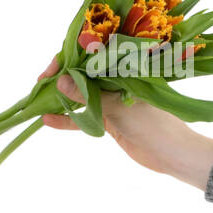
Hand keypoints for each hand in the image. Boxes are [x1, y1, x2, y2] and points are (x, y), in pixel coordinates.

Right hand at [37, 56, 212, 185]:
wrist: (174, 154)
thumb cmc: (155, 125)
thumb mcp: (119, 109)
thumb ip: (89, 96)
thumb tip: (60, 81)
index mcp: (124, 72)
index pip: (90, 58)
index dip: (67, 61)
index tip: (49, 72)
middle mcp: (117, 82)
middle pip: (82, 75)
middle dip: (59, 79)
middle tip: (39, 87)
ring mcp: (113, 102)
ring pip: (80, 96)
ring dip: (60, 99)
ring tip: (37, 103)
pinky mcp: (111, 121)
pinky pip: (84, 117)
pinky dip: (68, 119)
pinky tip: (47, 121)